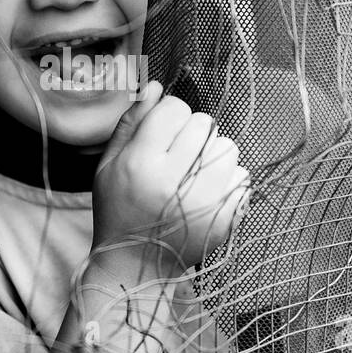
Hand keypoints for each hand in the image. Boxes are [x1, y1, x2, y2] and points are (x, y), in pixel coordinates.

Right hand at [92, 80, 249, 273]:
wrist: (137, 265)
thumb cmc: (119, 210)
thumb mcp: (109, 165)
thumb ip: (131, 123)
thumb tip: (157, 87)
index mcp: (140, 164)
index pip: (174, 109)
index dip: (169, 116)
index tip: (162, 135)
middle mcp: (173, 182)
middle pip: (204, 123)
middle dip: (192, 133)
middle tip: (178, 156)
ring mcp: (203, 203)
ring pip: (228, 146)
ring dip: (213, 154)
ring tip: (194, 174)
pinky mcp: (224, 219)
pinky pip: (242, 176)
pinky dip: (227, 180)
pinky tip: (206, 194)